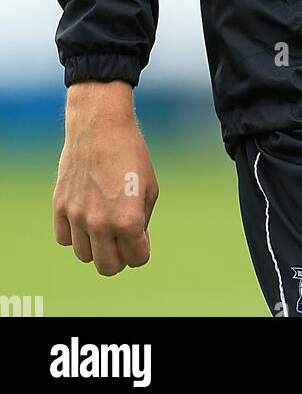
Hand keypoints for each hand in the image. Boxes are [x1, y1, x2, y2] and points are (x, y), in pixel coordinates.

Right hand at [53, 81, 158, 274]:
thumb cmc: (131, 154)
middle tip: (122, 241)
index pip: (138, 259)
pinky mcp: (60, 207)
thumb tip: (131, 243)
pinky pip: (65, 238)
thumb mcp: (150, 188)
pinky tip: (85, 217)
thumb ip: (142, 221)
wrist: (101, 126)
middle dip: (119, 258)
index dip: (142, 250)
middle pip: (108, 267)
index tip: (141, 237)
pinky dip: (75, 234)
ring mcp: (77, 217)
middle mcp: (101, 224)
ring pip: (84, 256)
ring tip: (104, 224)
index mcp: (128, 221)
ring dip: (96, 246)